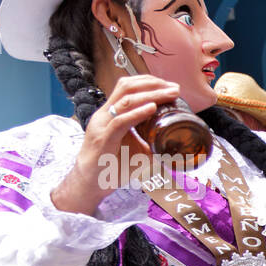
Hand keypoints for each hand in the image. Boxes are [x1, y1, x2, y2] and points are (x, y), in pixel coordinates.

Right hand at [51, 75, 180, 214]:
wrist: (90, 183)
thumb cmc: (112, 166)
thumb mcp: (136, 149)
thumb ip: (151, 141)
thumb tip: (175, 142)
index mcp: (111, 113)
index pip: (127, 87)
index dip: (149, 82)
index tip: (170, 86)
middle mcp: (105, 114)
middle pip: (127, 87)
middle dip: (153, 84)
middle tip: (175, 88)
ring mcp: (102, 125)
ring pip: (126, 101)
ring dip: (151, 95)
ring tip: (170, 94)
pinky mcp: (103, 139)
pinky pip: (120, 122)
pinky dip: (138, 113)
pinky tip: (152, 108)